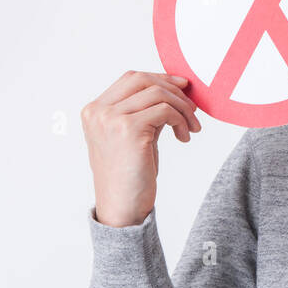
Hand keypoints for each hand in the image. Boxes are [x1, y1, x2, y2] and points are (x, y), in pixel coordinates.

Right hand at [81, 70, 201, 226]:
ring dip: (182, 108)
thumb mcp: (134, 136)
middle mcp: (98, 112)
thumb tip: (173, 89)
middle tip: (192, 108)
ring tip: (191, 128)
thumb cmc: (129, 176)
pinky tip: (184, 137)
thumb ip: (145, 111)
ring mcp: (111, 119)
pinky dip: (180, 120)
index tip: (182, 87)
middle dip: (173, 90)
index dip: (160, 78)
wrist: (122, 208)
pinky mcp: (129, 130)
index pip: (131, 79)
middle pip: (143, 80)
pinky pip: (165, 110)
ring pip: (158, 93)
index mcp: (94, 111)